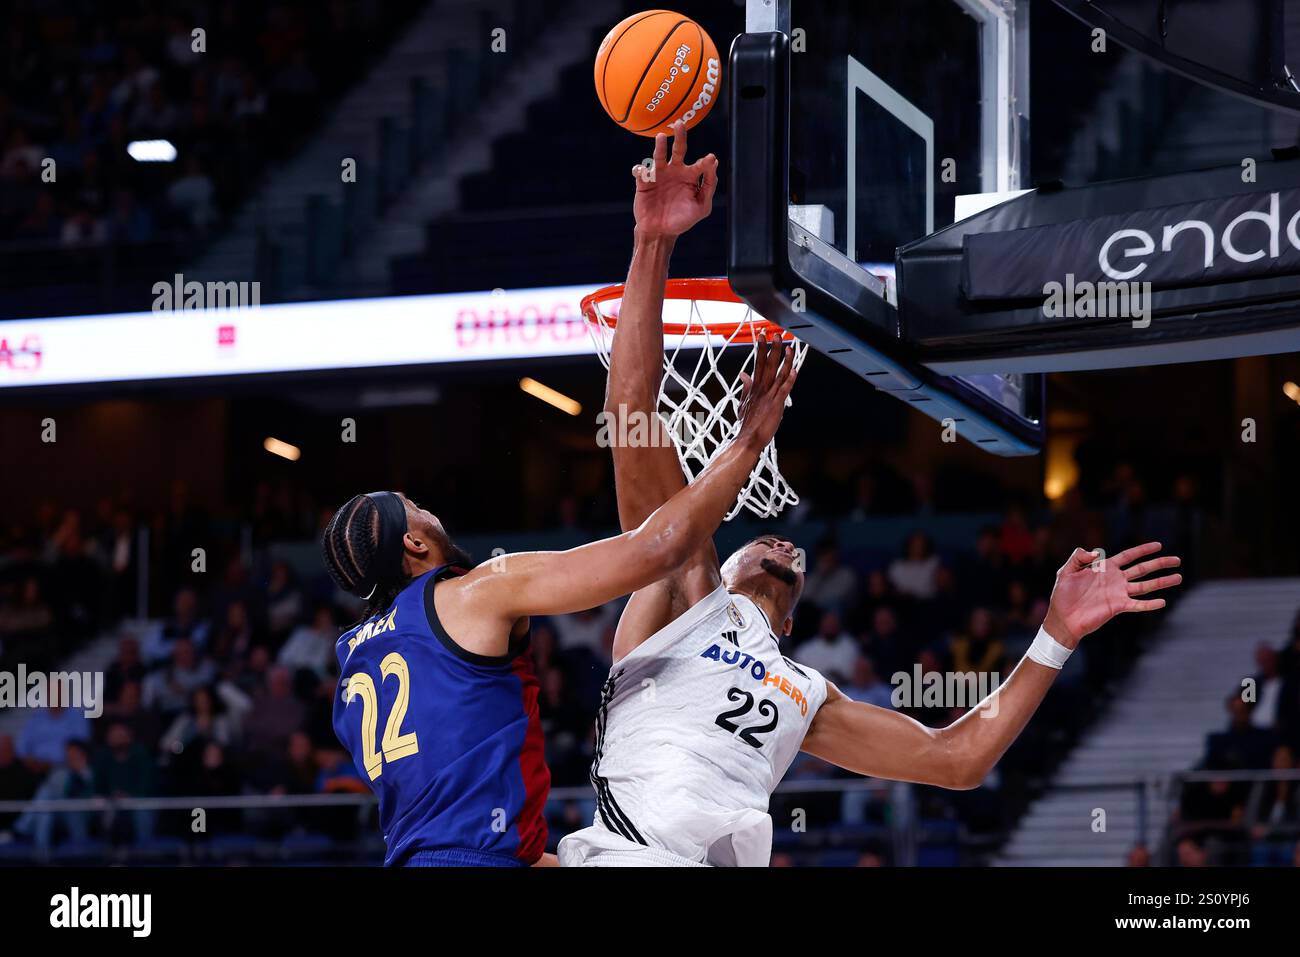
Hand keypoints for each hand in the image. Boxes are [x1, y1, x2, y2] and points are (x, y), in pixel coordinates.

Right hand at [632, 120, 718, 239]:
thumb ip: (709, 187)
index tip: (710, 159)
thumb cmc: (682, 220)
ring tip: (662, 138)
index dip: (706, 162)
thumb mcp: (701, 207)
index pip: (700, 165)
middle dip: (680, 136)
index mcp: (690, 176)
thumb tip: (714, 163)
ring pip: (659, 156)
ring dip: (660, 146)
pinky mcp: (644, 182)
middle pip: (678, 149)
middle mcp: (675, 171)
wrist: (660, 232)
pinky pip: (641, 172)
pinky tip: (642, 171)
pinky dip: (641, 169)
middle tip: (680, 124)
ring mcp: (659, 175)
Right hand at [734, 334, 796, 453]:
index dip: (760, 348)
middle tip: (775, 335)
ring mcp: (769, 396)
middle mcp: (762, 389)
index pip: (758, 363)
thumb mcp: (743, 402)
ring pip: (778, 374)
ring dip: (785, 360)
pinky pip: (784, 390)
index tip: (762, 336)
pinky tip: (794, 370)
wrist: (748, 438)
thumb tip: (743, 374)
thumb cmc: (746, 423)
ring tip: (789, 347)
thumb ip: (745, 387)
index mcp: (754, 387)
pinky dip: (789, 380)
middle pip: (768, 364)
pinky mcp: (776, 404)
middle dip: (772, 349)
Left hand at [1043, 542, 1181, 646]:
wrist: (1062, 618)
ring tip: (1178, 577)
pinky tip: (1162, 602)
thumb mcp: (1067, 571)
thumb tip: (1096, 551)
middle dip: (1159, 563)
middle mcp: (1115, 580)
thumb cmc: (1063, 594)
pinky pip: (1137, 604)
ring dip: (1161, 582)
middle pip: (1142, 569)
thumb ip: (1078, 557)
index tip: (1159, 545)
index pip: (1128, 556)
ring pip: (1145, 585)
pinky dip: (1149, 604)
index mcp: (1105, 568)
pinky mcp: (1118, 607)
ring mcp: (1118, 593)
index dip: (1143, 550)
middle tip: (1177, 559)